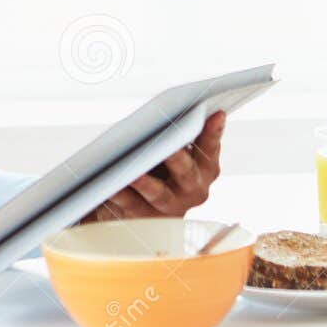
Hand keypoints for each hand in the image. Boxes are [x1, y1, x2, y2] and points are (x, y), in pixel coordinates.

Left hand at [81, 110, 226, 223]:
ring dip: (145, 182)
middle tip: (168, 144)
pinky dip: (121, 194)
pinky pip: (132, 205)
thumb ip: (182, 132)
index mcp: (206, 167)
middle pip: (186, 172)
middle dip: (177, 157)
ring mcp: (171, 206)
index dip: (214, 132)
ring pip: (158, 193)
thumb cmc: (161, 166)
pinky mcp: (145, 217)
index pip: (211, 146)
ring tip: (132, 170)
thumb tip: (178, 109)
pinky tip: (111, 185)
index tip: (215, 114)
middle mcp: (194, 189)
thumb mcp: (177, 149)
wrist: (141, 204)